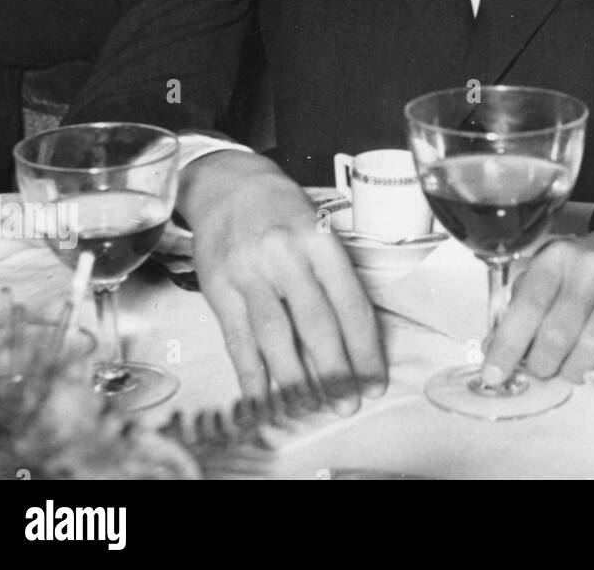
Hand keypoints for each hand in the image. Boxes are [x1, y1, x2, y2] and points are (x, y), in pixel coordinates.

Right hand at [181, 151, 386, 410]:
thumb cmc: (282, 211)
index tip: (375, 380)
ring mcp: (248, 273)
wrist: (228, 184)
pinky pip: (238, 339)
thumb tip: (352, 340)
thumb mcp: (319, 229)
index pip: (350, 303)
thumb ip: (333, 277)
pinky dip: (251, 374)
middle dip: (335, 370)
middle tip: (348, 403)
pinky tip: (264, 400)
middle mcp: (285, 256)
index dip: (365, 347)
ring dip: (295, 379)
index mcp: (320, 240)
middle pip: (315, 323)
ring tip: (311, 409)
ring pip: (275, 336)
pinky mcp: (218, 288)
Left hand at [481, 205, 593, 384]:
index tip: (494, 374)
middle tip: (544, 370)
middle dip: (543, 364)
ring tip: (572, 370)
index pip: (528, 306)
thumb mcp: (554, 272)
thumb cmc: (593, 268)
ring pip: (592, 347)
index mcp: (561, 255)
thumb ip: (523, 306)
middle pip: (557, 333)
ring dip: (575, 371)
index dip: (508, 346)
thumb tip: (492, 348)